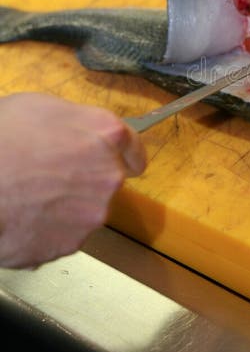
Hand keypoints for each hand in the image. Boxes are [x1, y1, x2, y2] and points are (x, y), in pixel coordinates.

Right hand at [0, 93, 145, 268]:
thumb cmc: (1, 139)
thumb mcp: (39, 107)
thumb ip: (76, 123)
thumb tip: (79, 133)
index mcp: (107, 135)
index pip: (135, 150)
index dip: (123, 154)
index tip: (115, 158)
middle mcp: (109, 177)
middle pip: (108, 182)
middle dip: (86, 178)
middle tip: (50, 173)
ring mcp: (91, 214)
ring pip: (86, 210)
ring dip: (67, 205)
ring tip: (30, 195)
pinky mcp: (71, 244)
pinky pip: (64, 235)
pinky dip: (49, 229)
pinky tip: (24, 215)